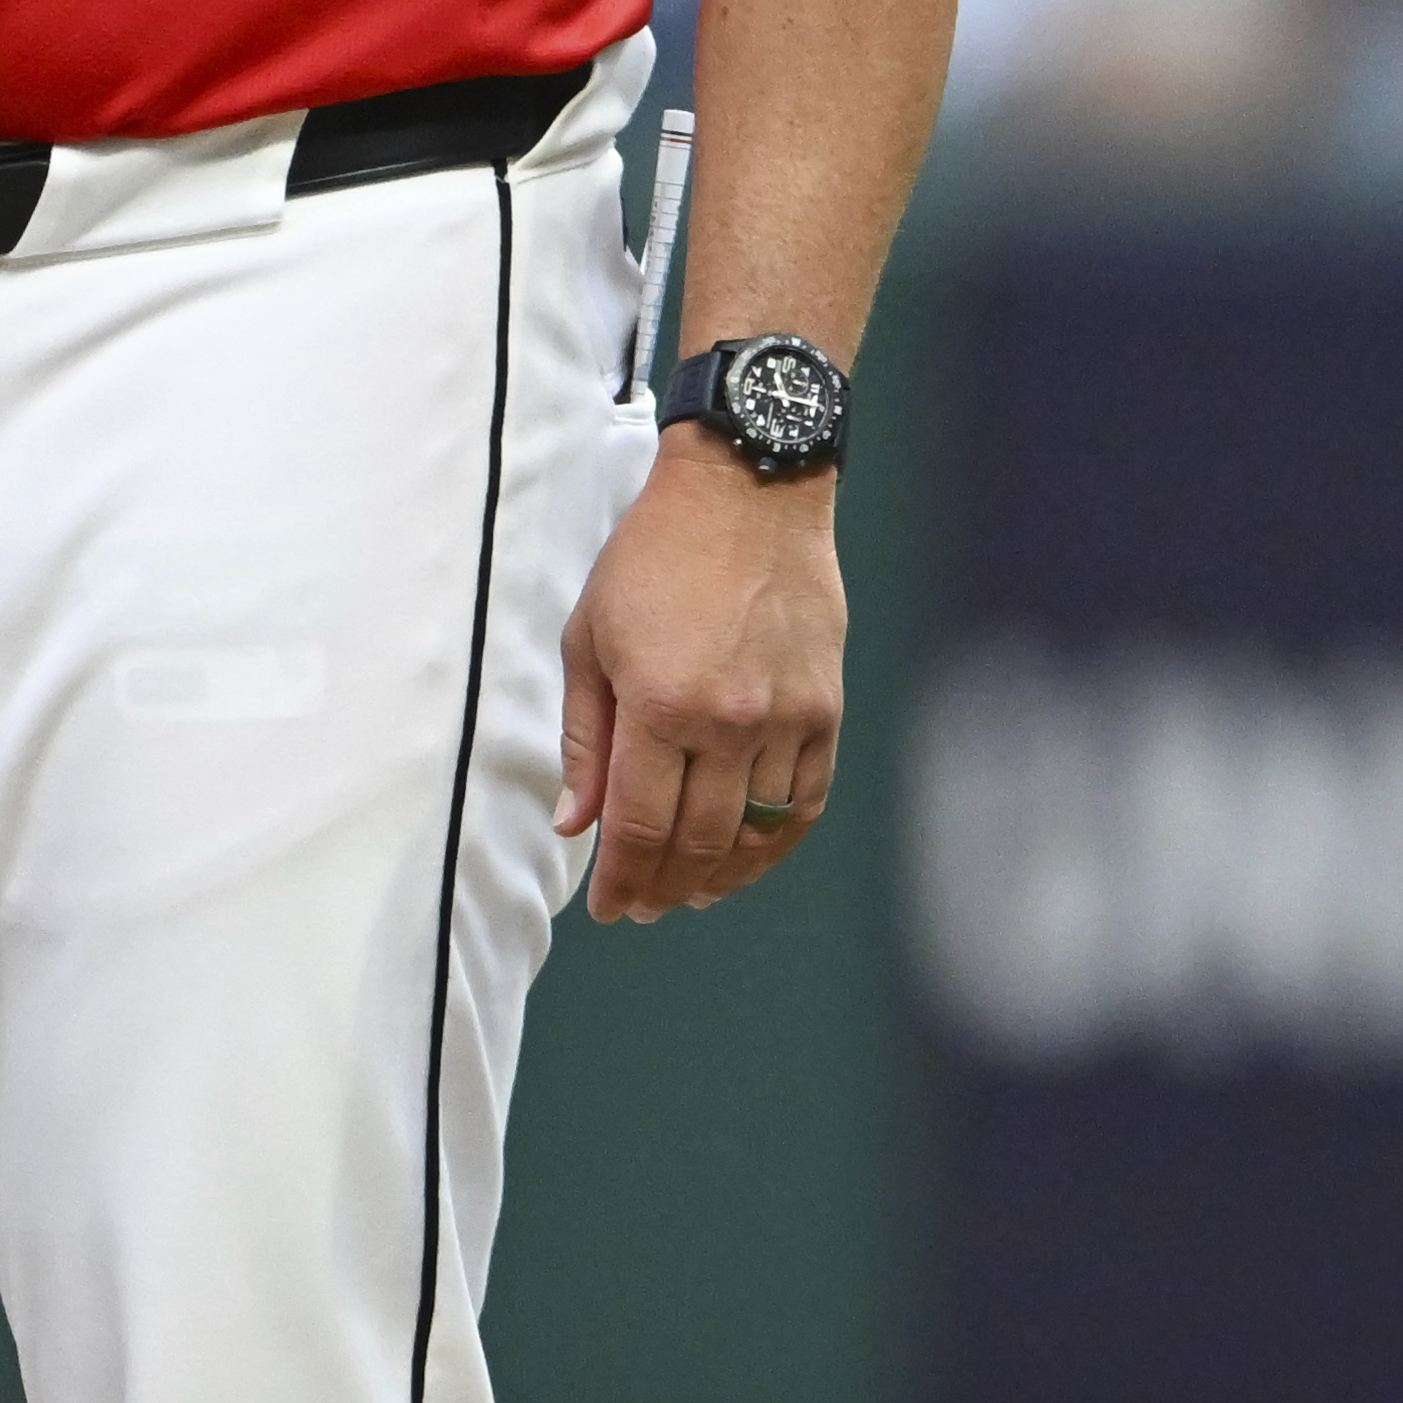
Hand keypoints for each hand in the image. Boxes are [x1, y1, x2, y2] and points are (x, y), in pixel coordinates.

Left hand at [557, 432, 845, 922]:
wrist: (747, 494)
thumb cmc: (652, 558)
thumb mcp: (590, 637)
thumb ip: (584, 739)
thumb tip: (575, 824)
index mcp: (660, 705)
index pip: (638, 825)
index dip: (621, 878)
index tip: (607, 907)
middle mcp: (730, 724)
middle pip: (698, 842)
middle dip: (664, 886)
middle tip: (642, 907)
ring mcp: (788, 721)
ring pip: (757, 834)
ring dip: (722, 875)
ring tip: (690, 892)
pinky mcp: (826, 712)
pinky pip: (806, 803)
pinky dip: (777, 842)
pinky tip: (751, 856)